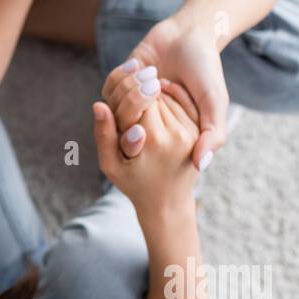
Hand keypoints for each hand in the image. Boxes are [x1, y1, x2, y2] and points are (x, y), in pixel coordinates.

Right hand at [92, 67, 200, 212]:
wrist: (168, 203)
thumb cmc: (134, 184)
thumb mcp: (111, 165)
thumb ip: (103, 134)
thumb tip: (99, 104)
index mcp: (154, 141)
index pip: (139, 98)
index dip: (126, 95)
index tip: (118, 100)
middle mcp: (177, 134)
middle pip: (155, 96)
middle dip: (139, 95)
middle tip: (128, 102)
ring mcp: (192, 133)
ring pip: (169, 97)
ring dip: (154, 97)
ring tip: (141, 107)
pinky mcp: (200, 132)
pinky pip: (182, 103)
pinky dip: (169, 99)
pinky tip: (157, 105)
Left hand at [106, 17, 228, 171]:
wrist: (189, 35)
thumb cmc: (205, 71)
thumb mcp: (215, 104)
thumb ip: (213, 135)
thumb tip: (200, 166)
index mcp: (168, 133)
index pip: (142, 148)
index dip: (136, 139)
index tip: (142, 128)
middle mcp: (147, 122)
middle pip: (122, 128)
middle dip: (134, 106)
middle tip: (157, 85)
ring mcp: (131, 102)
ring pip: (113, 108)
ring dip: (130, 88)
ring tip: (155, 74)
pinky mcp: (120, 83)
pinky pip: (108, 89)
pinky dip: (123, 76)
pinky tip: (143, 66)